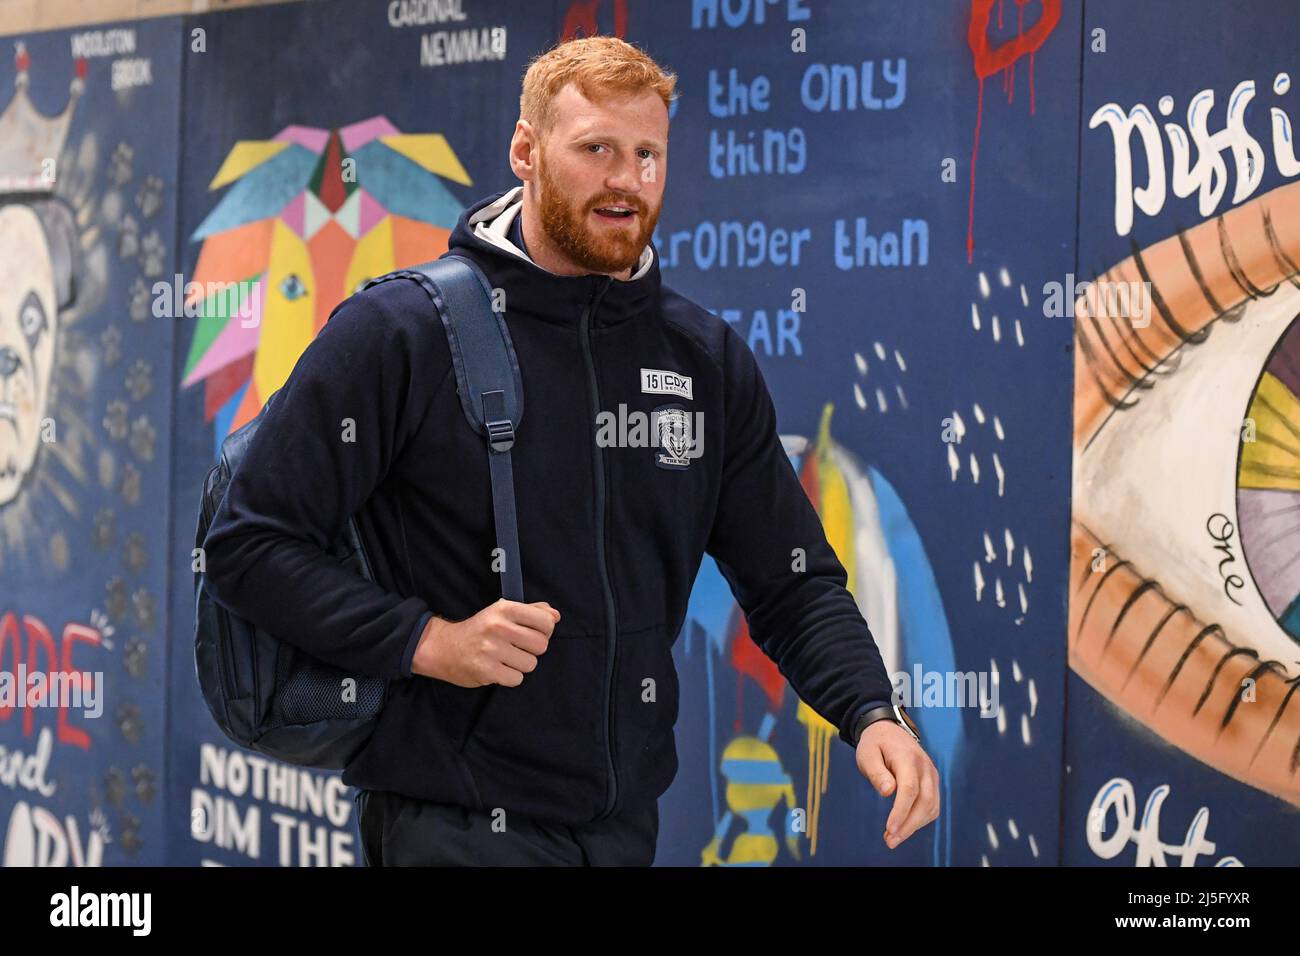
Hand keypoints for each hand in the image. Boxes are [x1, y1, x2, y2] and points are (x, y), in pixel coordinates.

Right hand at [411, 598, 559, 686]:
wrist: (443, 648)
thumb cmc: (479, 629)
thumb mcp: (502, 612)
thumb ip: (531, 611)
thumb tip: (556, 616)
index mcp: (504, 608)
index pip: (546, 621)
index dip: (545, 630)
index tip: (534, 632)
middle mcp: (498, 627)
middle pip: (541, 645)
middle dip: (533, 649)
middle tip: (519, 648)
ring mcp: (491, 649)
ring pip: (530, 664)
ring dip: (521, 664)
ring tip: (506, 658)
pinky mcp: (486, 670)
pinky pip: (517, 678)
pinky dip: (510, 677)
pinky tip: (499, 668)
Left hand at [855, 720, 939, 849]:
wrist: (888, 731)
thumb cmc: (875, 744)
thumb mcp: (867, 754)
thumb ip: (876, 772)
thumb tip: (888, 792)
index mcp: (908, 757)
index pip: (909, 788)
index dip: (901, 811)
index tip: (890, 828)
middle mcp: (925, 767)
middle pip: (924, 801)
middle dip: (908, 825)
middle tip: (889, 841)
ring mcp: (931, 774)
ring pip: (931, 806)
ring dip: (914, 826)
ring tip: (893, 838)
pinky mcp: (932, 782)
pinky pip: (932, 805)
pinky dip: (920, 820)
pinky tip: (904, 827)